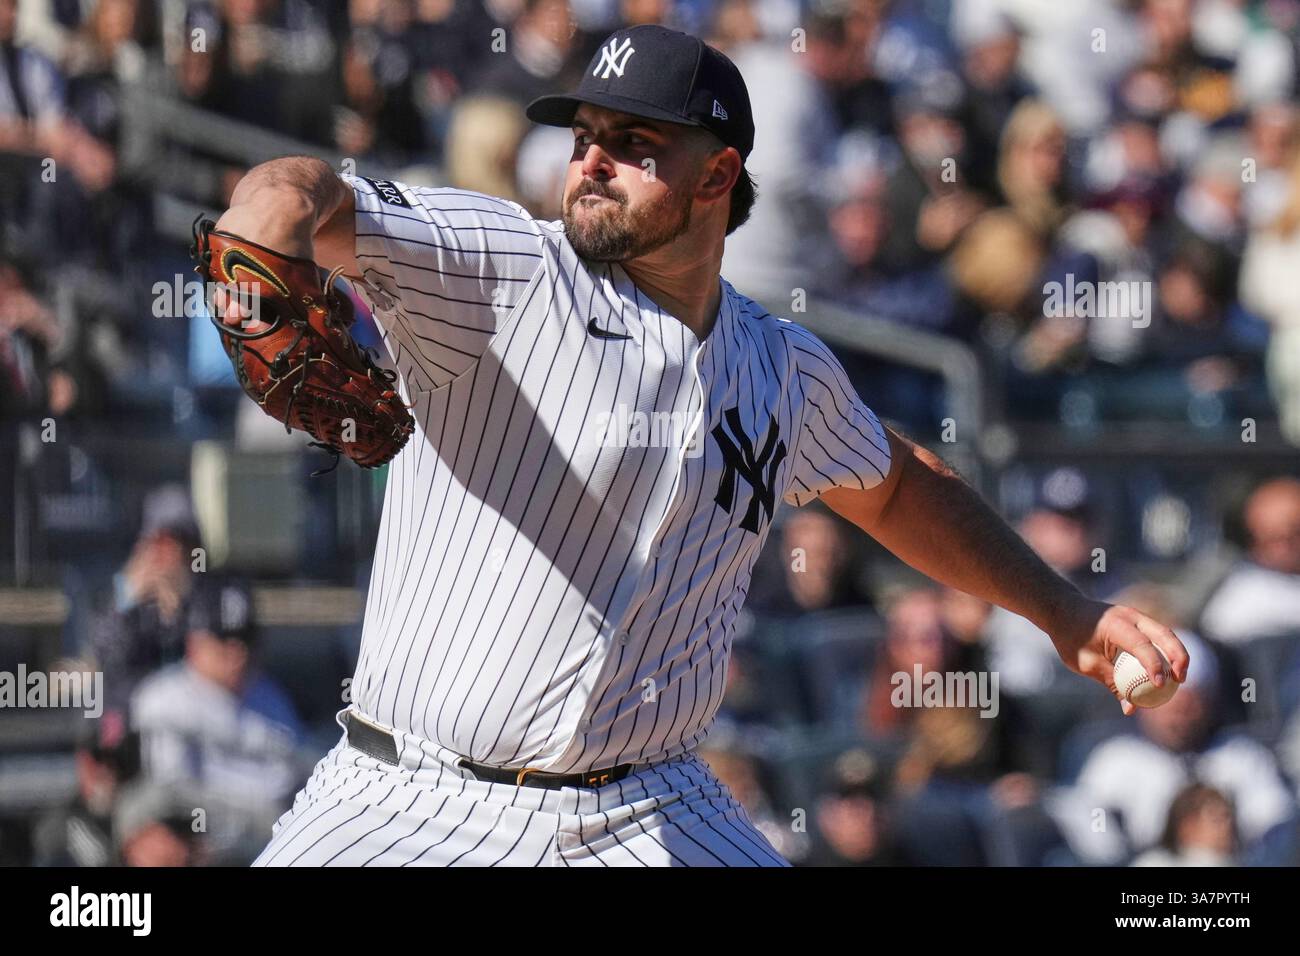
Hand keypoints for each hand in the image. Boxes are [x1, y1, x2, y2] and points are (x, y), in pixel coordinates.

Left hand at [1045, 596, 1189, 714]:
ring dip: (1177, 654)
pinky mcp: (1138, 620)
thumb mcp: (1086, 663)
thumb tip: (1131, 708)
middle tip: (1180, 680)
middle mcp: (1130, 616)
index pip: (1141, 644)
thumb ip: (1111, 682)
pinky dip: (1166, 651)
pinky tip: (1169, 670)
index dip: (1154, 665)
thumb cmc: (1071, 638)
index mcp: (1115, 624)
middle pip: (1164, 634)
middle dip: (1179, 657)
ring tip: (1179, 678)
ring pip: (1165, 634)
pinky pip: (1158, 636)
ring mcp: (1136, 616)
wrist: (1064, 611)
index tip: (1160, 685)